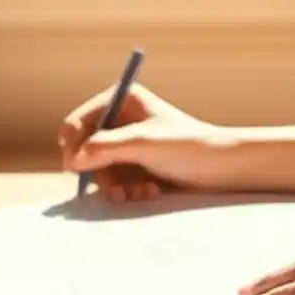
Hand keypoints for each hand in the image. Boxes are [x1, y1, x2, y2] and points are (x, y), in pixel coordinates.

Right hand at [58, 83, 235, 201]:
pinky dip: (128, 189)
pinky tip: (149, 191)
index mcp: (121, 100)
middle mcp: (121, 119)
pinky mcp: (136, 164)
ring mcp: (128, 143)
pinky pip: (116, 180)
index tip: (73, 168)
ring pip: (100, 169)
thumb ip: (105, 149)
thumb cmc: (187, 147)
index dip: (72, 145)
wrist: (222, 167)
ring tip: (137, 194)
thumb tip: (73, 160)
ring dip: (116, 186)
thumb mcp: (142, 144)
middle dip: (100, 173)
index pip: (80, 121)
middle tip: (114, 191)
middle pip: (86, 149)